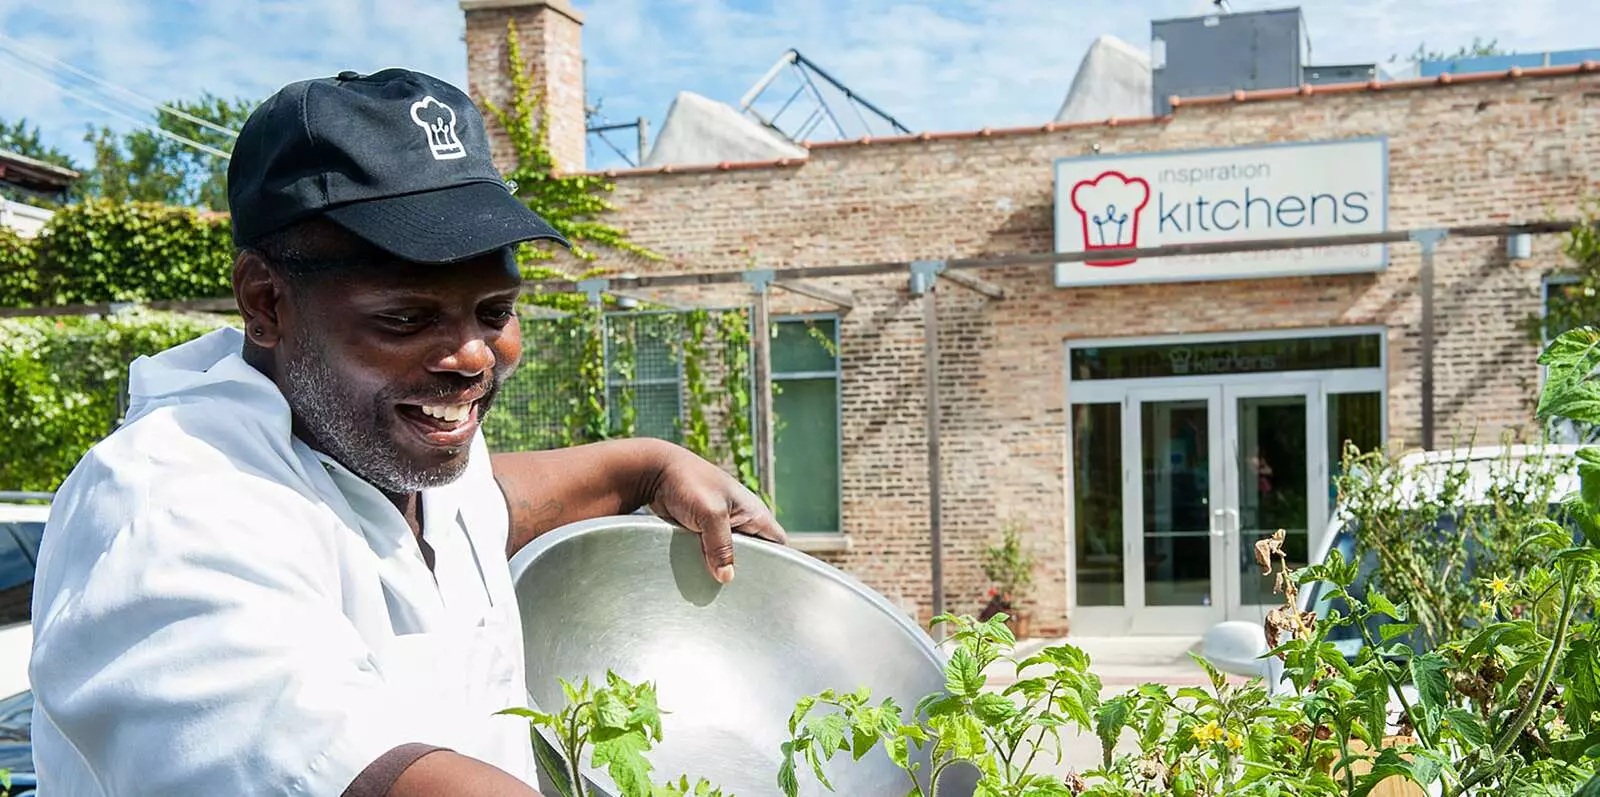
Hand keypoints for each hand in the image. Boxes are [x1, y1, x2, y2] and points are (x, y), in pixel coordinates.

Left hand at [644, 446, 785, 583]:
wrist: (655, 472)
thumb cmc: (689, 482)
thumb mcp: (710, 514)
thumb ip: (721, 547)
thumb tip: (727, 577)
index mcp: (754, 513)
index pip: (778, 543)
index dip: (778, 562)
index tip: (768, 584)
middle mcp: (742, 520)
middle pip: (754, 554)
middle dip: (745, 570)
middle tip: (737, 591)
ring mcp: (722, 526)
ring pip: (729, 556)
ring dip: (721, 567)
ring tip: (716, 587)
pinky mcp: (703, 531)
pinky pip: (710, 553)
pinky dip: (705, 563)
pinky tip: (699, 575)